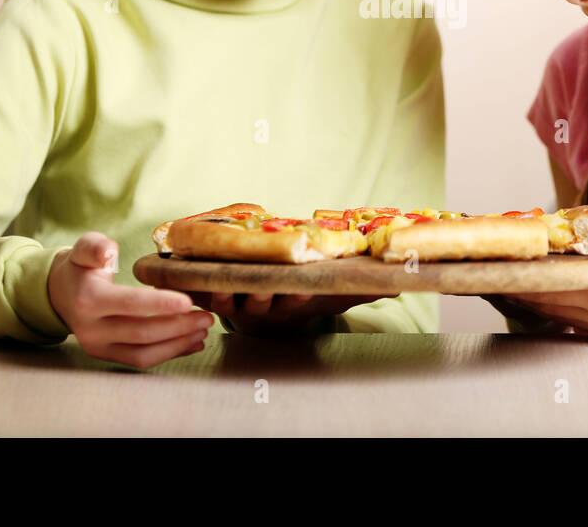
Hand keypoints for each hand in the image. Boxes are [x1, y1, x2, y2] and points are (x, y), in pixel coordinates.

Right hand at [48, 232, 212, 367]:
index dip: (160, 304)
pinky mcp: (106, 356)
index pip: (130, 304)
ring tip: (203, 331)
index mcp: (88, 299)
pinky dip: (168, 354)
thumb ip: (96, 246)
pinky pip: (140, 360)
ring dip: (177, 344)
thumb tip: (109, 252)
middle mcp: (91, 328)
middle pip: (141, 333)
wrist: (59, 294)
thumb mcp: (83, 248)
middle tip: (207, 317)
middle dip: (178, 327)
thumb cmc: (80, 267)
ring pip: (143, 353)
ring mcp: (98, 346)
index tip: (189, 302)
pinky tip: (191, 343)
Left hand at [184, 291, 397, 336]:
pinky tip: (189, 278)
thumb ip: (361, 289)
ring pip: (231, 302)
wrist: (268, 298)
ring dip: (226, 295)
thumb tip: (398, 284)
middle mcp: (264, 308)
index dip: (296, 298)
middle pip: (262, 304)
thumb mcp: (331, 292)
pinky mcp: (217, 295)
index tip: (301, 290)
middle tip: (260, 288)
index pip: (294, 303)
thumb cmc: (303, 294)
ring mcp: (239, 303)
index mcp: (290, 307)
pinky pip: (205, 294)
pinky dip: (199, 288)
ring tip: (222, 286)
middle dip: (263, 297)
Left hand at [495, 228, 587, 343]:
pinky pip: (580, 324)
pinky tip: (554, 309)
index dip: (525, 281)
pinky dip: (561, 314)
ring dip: (539, 306)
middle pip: (550, 306)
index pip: (553, 288)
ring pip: (562, 317)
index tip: (503, 272)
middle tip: (498, 284)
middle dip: (522, 296)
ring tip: (517, 295)